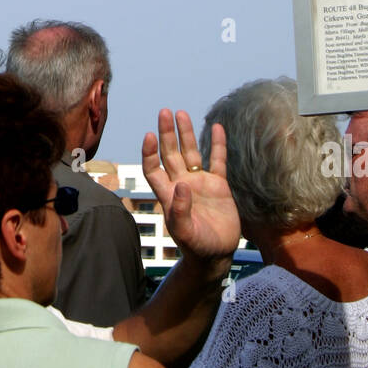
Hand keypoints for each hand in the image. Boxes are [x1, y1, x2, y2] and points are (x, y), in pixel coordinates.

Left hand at [141, 110, 239, 263]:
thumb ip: (180, 211)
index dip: (150, 152)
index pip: (154, 168)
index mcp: (168, 194)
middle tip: (164, 112)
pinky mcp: (218, 185)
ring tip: (181, 113)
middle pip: (170, 154)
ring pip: (191, 153)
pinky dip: (217, 145)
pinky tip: (216, 128)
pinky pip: (217, 160)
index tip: (149, 135)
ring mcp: (200, 183)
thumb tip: (181, 185)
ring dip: (186, 134)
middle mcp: (181, 184)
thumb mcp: (185, 233)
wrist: (215, 255)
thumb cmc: (196, 247)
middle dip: (166, 134)